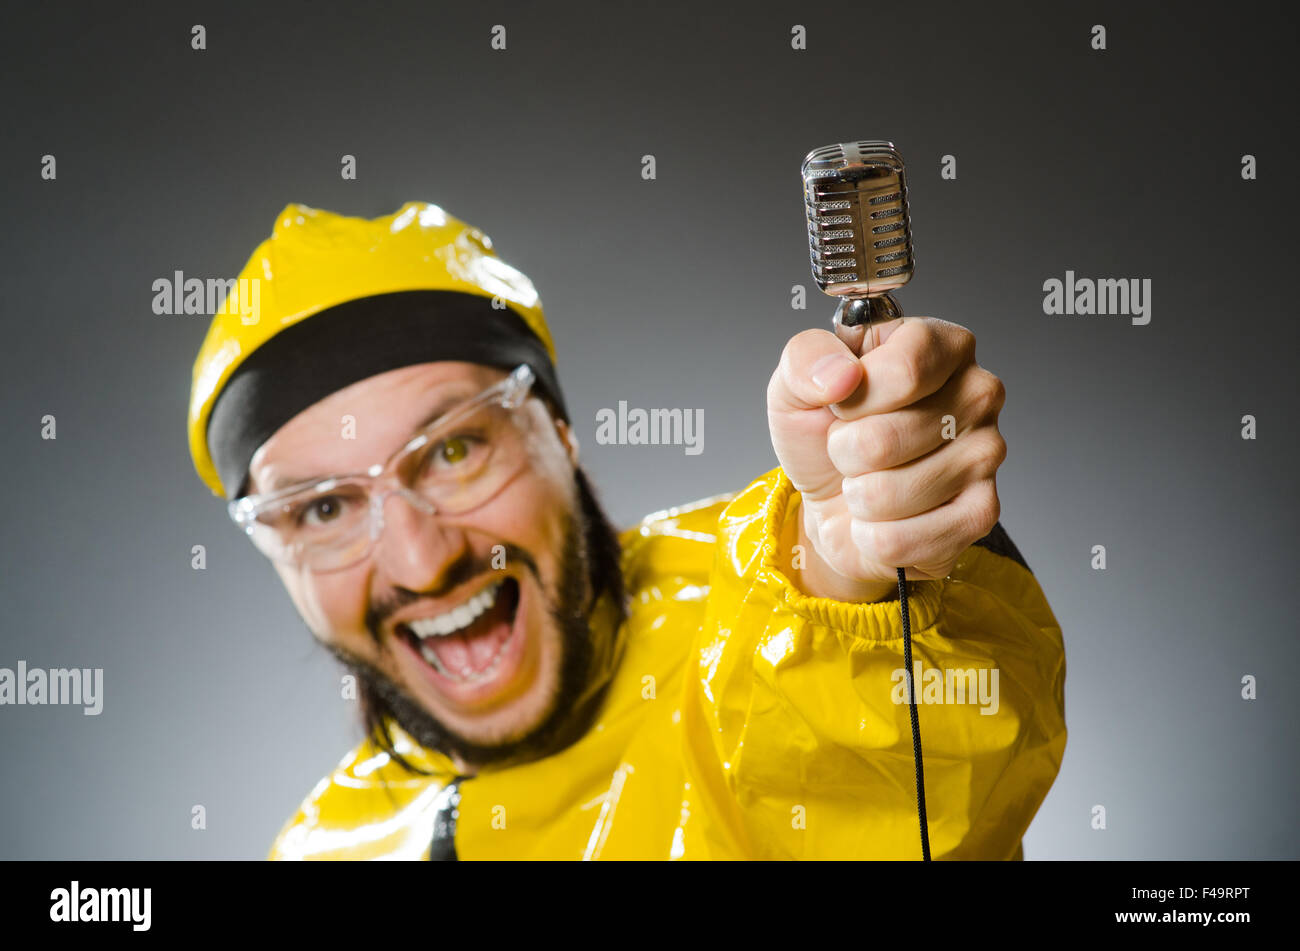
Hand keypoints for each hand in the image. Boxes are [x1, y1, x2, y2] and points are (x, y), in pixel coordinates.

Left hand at [766, 317, 1006, 602]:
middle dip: (844, 452)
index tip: (842, 403)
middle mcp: (978, 393)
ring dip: (856, 495)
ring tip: (867, 480)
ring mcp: (986, 456)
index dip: (851, 400)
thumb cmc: (824, 432)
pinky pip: (899, 540)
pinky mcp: (979, 515)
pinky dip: (870, 536)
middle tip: (853, 448)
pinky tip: (883, 517)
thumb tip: (842, 376)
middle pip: (884, 439)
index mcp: (941, 345)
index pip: (903, 370)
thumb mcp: (796, 383)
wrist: (831, 497)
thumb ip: (807, 359)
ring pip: (886, 494)